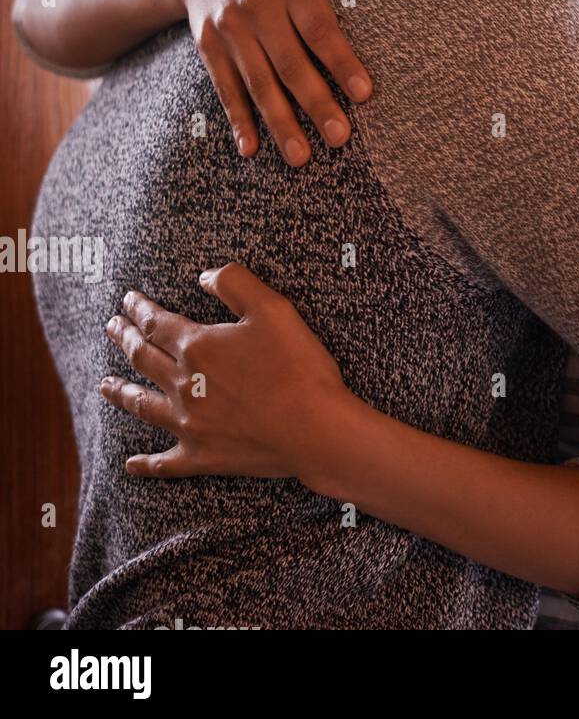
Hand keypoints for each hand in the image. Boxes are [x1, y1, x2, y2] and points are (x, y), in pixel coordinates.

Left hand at [98, 262, 349, 480]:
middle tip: (111, 328)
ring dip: (120, 392)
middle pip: (143, 358)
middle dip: (124, 339)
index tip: (127, 300)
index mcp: (199, 347)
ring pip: (142, 405)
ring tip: (104, 385)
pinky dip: (145, 463)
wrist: (313, 428)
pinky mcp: (201, 456)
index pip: (157, 323)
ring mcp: (188, 424)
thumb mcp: (273, 309)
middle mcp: (183, 385)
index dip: (139, 309)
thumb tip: (204, 276)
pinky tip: (130, 464)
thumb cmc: (298, 366)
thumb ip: (236, 284)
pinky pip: (163, 463)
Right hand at [177, 0, 409, 164]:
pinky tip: (251, 149)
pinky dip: (237, 119)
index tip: (365, 93)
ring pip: (258, 82)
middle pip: (290, 62)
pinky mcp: (208, 47)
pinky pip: (224, 87)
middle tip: (341, 138)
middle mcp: (258, 7)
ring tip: (302, 158)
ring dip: (278, 122)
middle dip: (316, 103)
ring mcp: (230, 29)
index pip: (319, 27)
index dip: (341, 61)